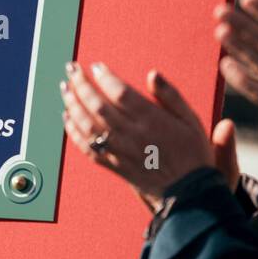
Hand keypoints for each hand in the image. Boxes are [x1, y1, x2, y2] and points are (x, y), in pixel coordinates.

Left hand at [62, 61, 214, 205]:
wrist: (190, 192)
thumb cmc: (193, 153)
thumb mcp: (191, 120)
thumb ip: (171, 96)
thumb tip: (152, 74)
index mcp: (152, 121)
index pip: (120, 93)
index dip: (105, 78)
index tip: (95, 66)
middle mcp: (132, 135)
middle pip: (98, 106)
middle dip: (81, 85)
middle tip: (71, 69)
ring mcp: (120, 151)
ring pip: (88, 125)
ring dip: (72, 105)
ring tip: (65, 88)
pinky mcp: (114, 165)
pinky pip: (87, 147)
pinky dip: (74, 132)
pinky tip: (67, 118)